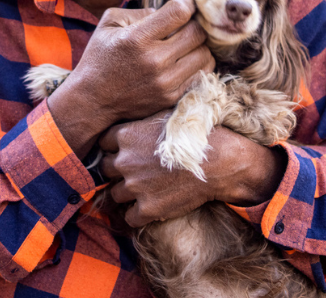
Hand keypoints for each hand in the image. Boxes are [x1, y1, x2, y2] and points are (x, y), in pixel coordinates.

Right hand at [48, 0, 213, 155]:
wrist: (92, 100)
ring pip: (205, 54)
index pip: (179, 12)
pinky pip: (202, 74)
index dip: (187, 3)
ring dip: (199, 45)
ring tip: (186, 43)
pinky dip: (198, 64)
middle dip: (195, 23)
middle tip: (186, 24)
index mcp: (137, 38)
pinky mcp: (171, 97)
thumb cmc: (100, 57)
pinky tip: (185, 60)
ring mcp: (165, 82)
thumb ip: (139, 12)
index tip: (185, 3)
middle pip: (197, 33)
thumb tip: (167, 11)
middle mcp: (154, 60)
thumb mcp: (109, 24)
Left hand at [99, 113, 287, 226]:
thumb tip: (134, 108)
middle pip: (106, 169)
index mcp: (126, 135)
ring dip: (127, 194)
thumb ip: (143, 118)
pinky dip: (137, 215)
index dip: (114, 148)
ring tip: (145, 189)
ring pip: (115, 194)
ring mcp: (135, 186)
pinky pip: (129, 218)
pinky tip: (150, 207)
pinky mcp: (147, 208)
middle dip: (117, 171)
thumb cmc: (197, 133)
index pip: (103, 143)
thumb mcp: (167, 114)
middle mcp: (124, 160)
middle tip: (136, 171)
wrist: (221, 161)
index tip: (124, 151)